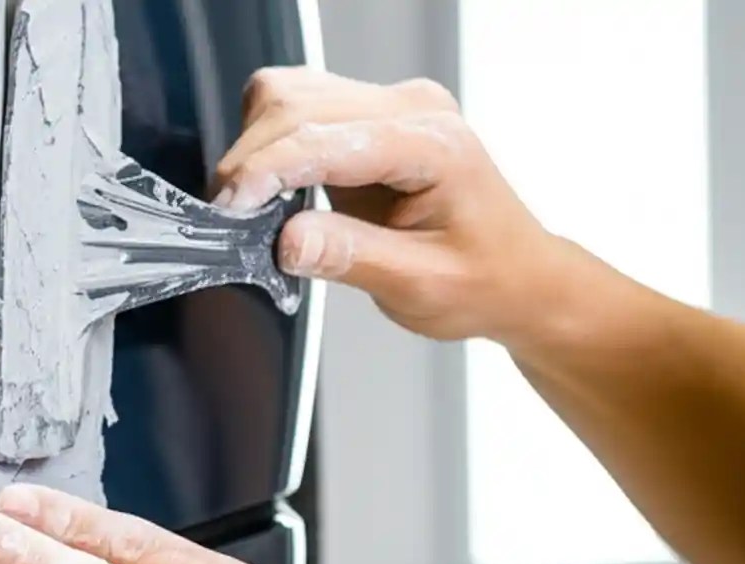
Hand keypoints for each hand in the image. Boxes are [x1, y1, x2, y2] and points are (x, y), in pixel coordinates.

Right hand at [214, 68, 599, 347]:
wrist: (516, 277)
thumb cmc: (484, 280)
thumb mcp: (421, 285)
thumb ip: (352, 257)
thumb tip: (287, 241)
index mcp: (433, 143)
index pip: (329, 136)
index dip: (268, 169)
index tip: (229, 209)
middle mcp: (410, 109)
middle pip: (298, 105)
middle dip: (251, 160)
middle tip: (228, 220)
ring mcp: (388, 107)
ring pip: (290, 96)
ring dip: (256, 147)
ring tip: (248, 206)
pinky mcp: (366, 118)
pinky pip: (299, 107)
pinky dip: (270, 142)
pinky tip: (272, 187)